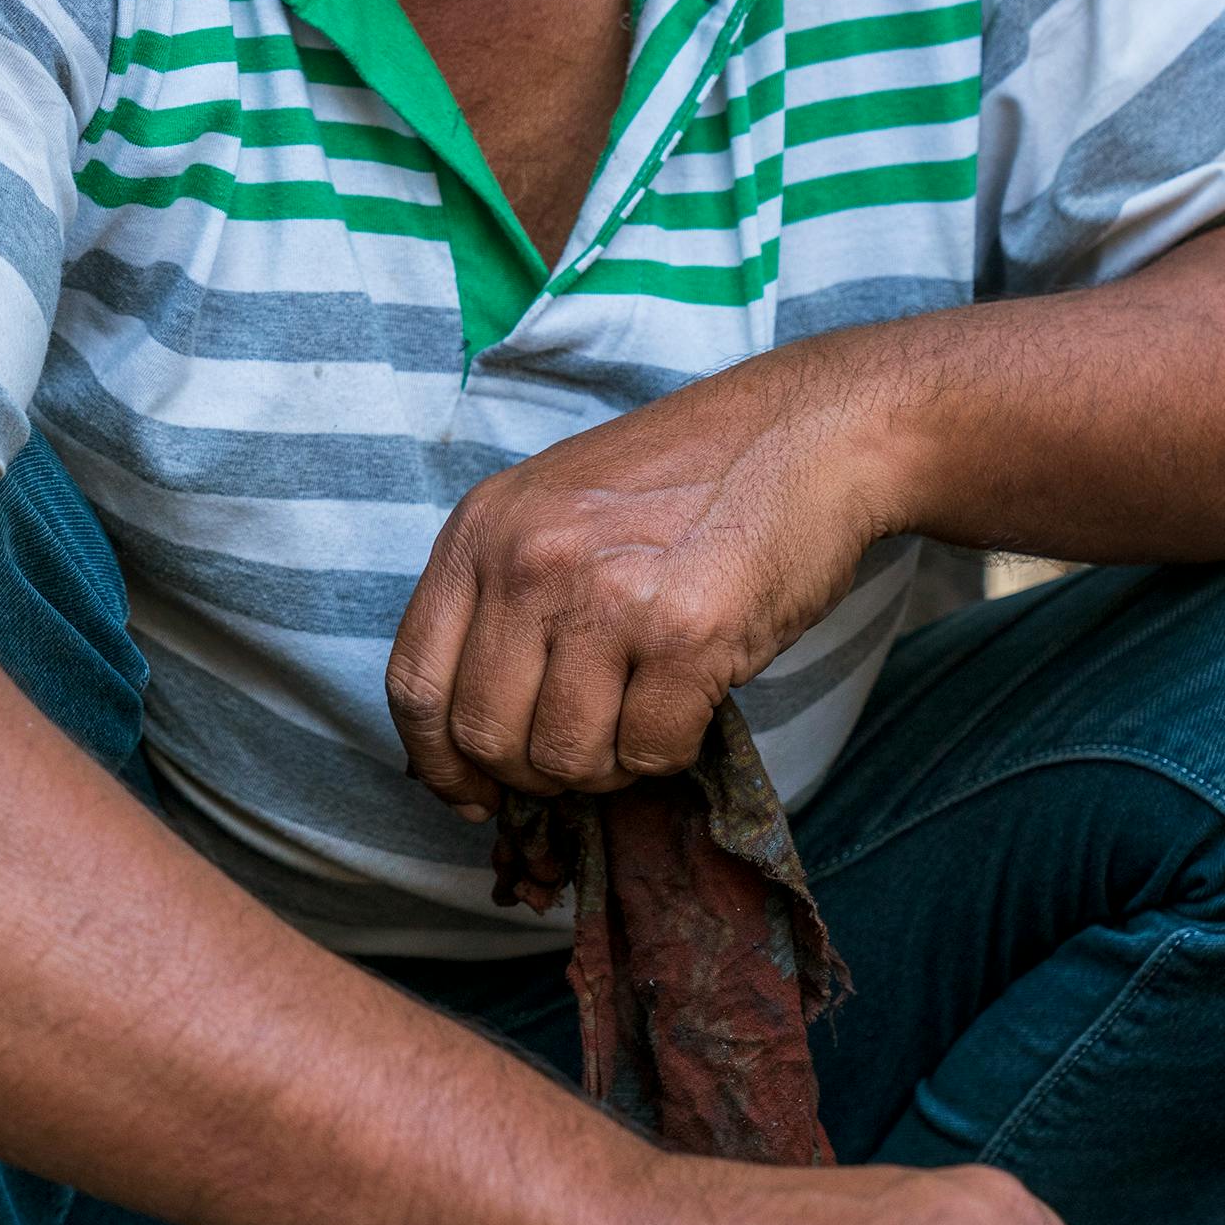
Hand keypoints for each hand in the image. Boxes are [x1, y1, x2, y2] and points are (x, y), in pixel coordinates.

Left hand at [388, 346, 892, 811]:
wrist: (808, 434)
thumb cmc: (687, 478)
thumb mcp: (557, 507)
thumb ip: (504, 597)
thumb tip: (467, 734)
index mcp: (484, 530)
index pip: (416, 681)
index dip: (438, 759)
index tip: (469, 791)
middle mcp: (531, 562)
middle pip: (486, 734)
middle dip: (532, 771)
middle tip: (581, 752)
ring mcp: (609, 599)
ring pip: (566, 756)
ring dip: (607, 764)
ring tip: (640, 717)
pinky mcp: (688, 636)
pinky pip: (650, 752)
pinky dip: (668, 752)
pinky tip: (688, 703)